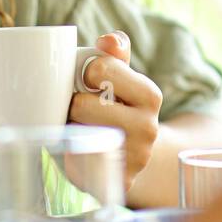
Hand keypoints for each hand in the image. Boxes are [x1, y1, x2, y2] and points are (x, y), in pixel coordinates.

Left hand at [68, 30, 162, 195]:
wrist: (132, 155)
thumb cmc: (117, 108)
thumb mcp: (120, 77)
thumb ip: (115, 53)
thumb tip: (108, 39)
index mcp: (149, 94)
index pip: (101, 69)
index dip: (84, 74)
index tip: (87, 83)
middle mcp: (148, 127)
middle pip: (84, 104)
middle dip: (74, 105)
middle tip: (78, 111)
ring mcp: (136, 157)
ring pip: (80, 133)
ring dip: (72, 129)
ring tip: (80, 128)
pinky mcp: (121, 182)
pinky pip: (82, 163)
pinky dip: (75, 156)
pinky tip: (82, 152)